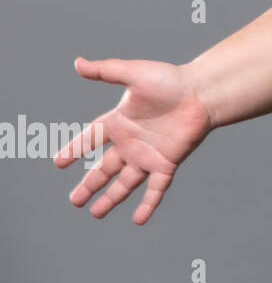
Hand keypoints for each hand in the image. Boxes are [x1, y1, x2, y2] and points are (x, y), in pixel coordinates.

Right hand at [54, 57, 214, 223]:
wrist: (202, 92)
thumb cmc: (170, 80)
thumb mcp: (133, 73)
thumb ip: (105, 70)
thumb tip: (77, 63)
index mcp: (119, 121)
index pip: (90, 139)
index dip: (75, 149)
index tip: (58, 163)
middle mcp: (131, 142)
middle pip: (104, 168)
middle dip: (89, 185)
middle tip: (74, 201)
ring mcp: (149, 154)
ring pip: (125, 182)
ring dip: (111, 198)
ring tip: (95, 214)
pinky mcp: (168, 162)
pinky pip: (156, 188)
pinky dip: (148, 203)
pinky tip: (139, 220)